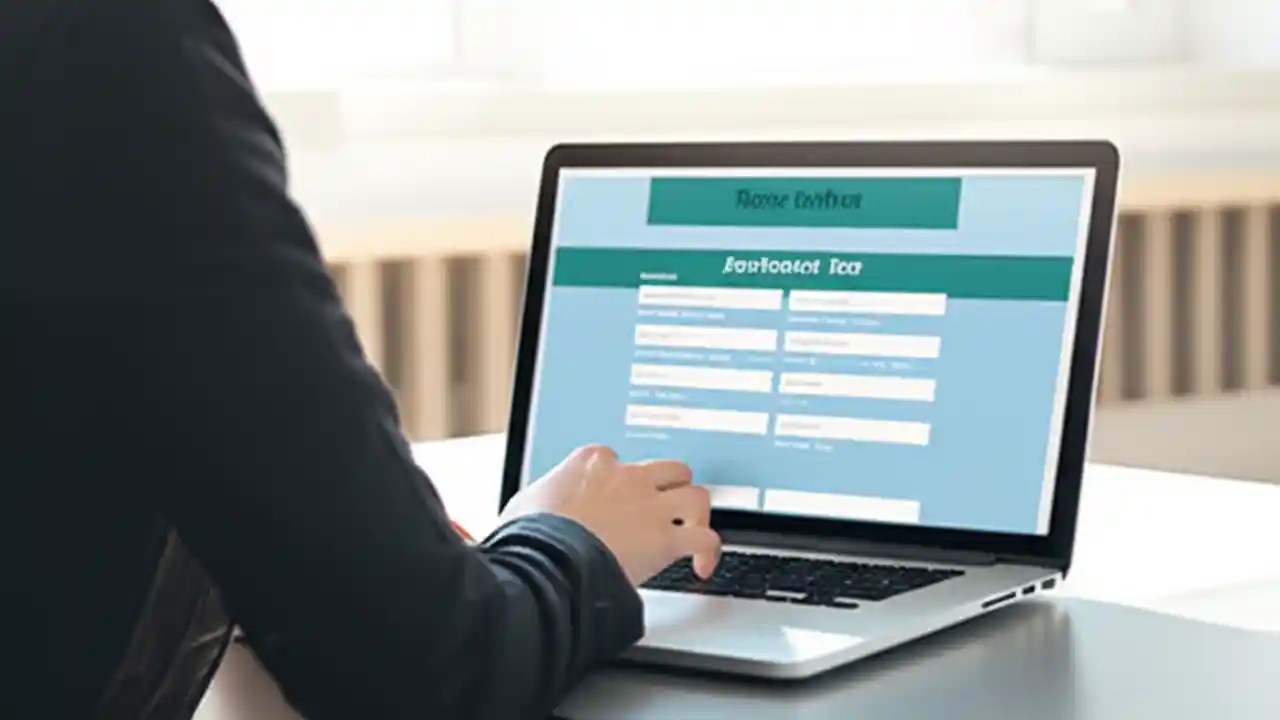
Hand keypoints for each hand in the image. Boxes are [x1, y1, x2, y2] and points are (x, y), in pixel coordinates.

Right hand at [500, 445, 720, 584]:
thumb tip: (528, 512)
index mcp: (591, 462)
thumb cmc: (531, 536)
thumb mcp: (524, 505)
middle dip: (671, 489)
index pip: (619, 459)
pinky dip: (709, 551)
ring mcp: (649, 505)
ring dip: (697, 515)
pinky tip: (702, 565)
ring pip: (695, 496)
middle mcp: (626, 476)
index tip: (620, 499)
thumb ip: (539, 500)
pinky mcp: (665, 538)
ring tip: (691, 531)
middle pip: (668, 470)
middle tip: (666, 509)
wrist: (547, 560)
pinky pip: (704, 539)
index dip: (622, 482)